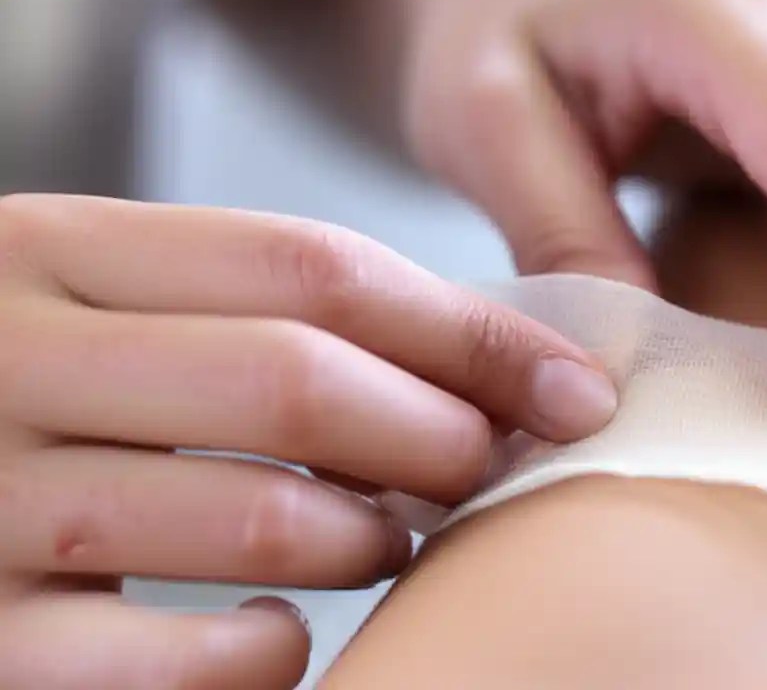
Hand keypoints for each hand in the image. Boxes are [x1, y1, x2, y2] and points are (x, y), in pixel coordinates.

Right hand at [0, 194, 616, 688]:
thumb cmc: (59, 394)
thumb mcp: (131, 313)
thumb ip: (282, 318)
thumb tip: (515, 374)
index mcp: (52, 250)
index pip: (314, 267)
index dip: (471, 333)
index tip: (577, 391)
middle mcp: (4, 361)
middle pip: (298, 381)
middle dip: (438, 438)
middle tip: (480, 474)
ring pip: (259, 519)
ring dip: (369, 540)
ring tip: (386, 540)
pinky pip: (182, 660)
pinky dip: (271, 650)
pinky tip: (283, 631)